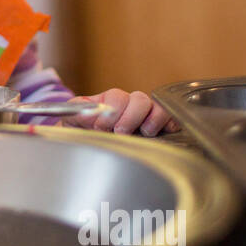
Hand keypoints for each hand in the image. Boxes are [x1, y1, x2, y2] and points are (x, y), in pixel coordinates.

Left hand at [59, 89, 179, 136]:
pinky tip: (161, 135)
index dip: (111, 110)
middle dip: (131, 115)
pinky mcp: (160, 130)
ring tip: (145, 133)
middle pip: (141, 99)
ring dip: (154, 119)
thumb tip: (85, 111)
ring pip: (159, 108)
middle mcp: (130, 106)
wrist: (86, 148)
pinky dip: (171, 125)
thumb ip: (76, 112)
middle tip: (121, 132)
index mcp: (110, 101)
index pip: (117, 97)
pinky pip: (173, 121)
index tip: (100, 127)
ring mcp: (147, 118)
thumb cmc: (80, 133)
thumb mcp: (72, 121)